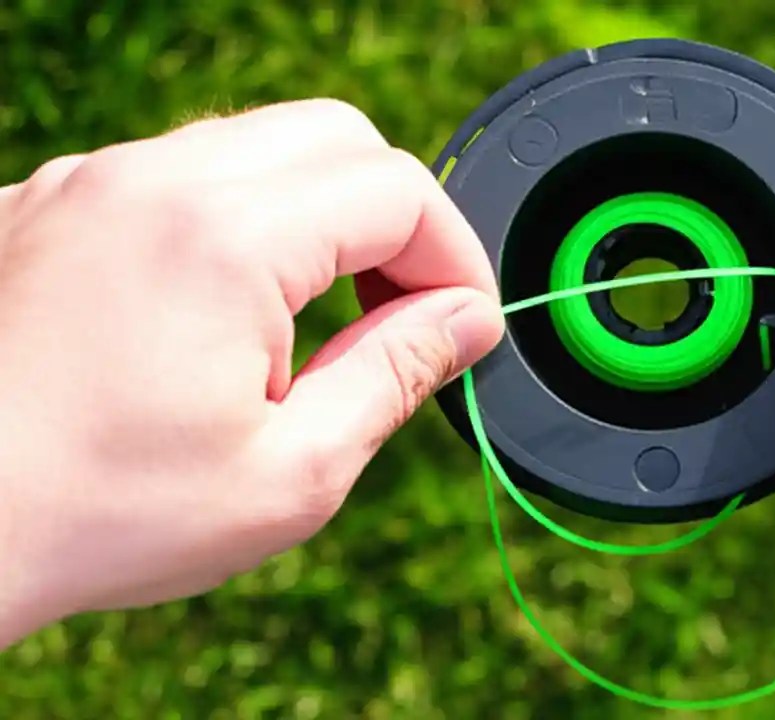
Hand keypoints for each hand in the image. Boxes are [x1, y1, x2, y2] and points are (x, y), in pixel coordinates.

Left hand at [0, 100, 503, 646]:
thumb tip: (466, 320)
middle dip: (394, 218)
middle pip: (335, 137)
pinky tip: (218, 315)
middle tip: (401, 311)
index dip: (455, 257)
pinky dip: (230, 222)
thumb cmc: (97, 516)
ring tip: (310, 324)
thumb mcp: (290, 472)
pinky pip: (172, 175)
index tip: (461, 325)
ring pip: (255, 146)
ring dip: (315, 218)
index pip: (396, 191)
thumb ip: (395, 374)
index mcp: (222, 239)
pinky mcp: (44, 205)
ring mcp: (86, 184)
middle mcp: (149, 181)